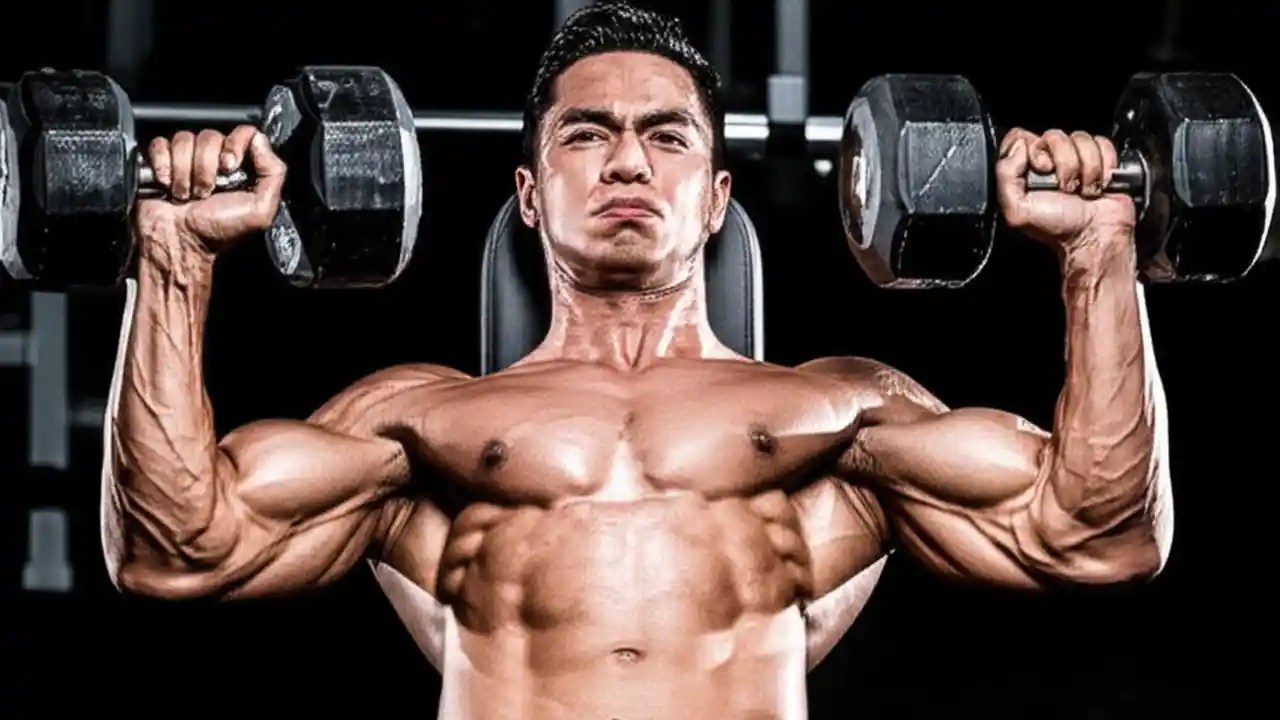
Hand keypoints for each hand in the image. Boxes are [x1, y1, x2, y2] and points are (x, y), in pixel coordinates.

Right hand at [134, 125, 285, 254]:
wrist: (180, 242)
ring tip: (186, 194)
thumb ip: (273, 174)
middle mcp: (215, 159)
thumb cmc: (219, 231)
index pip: (243, 132)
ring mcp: (187, 159)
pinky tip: (167, 185)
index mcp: (241, 166)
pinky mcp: (161, 161)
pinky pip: (160, 144)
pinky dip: (163, 165)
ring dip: (184, 171)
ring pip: (184, 139)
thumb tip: (259, 140)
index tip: (229, 167)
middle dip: (206, 168)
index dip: (234, 145)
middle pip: (210, 135)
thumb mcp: (260, 210)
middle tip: (205, 192)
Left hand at [995, 128, 1135, 251]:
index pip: (1022, 137)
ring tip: (1082, 191)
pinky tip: (1098, 184)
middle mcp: (1050, 161)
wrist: (1095, 236)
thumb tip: (1017, 147)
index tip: (1042, 170)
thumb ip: (1005, 175)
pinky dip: (1104, 165)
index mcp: (1026, 169)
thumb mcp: (1017, 209)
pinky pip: (1102, 143)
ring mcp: (1076, 159)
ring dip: (1085, 169)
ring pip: (1080, 138)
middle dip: (1064, 164)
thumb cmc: (1058, 228)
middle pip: (1054, 135)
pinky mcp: (1102, 159)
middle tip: (1065, 188)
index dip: (1034, 150)